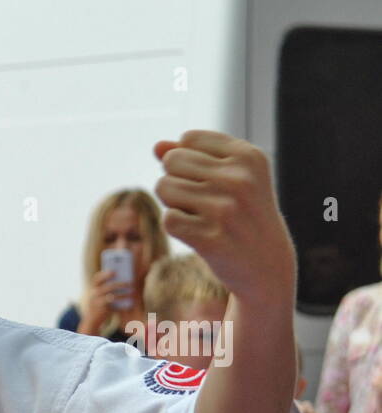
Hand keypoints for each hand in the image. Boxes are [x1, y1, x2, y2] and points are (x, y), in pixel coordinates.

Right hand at [77, 269, 128, 333]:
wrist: (92, 321)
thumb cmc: (100, 307)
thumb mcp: (101, 298)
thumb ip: (107, 290)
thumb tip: (122, 280)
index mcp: (93, 289)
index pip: (97, 279)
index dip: (104, 274)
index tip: (113, 271)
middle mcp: (93, 294)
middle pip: (106, 284)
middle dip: (117, 281)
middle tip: (129, 280)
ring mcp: (97, 300)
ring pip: (110, 291)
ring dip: (121, 288)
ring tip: (131, 287)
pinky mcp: (101, 308)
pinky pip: (113, 300)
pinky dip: (122, 298)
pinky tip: (129, 298)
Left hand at [153, 131, 294, 303]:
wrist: (266, 263)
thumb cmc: (242, 213)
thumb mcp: (229, 177)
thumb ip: (193, 156)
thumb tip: (157, 146)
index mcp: (248, 156)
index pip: (188, 138)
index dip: (187, 159)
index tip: (208, 178)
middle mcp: (239, 179)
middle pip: (172, 161)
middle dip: (175, 178)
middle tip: (199, 199)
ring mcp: (225, 210)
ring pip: (164, 187)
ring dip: (172, 203)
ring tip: (198, 215)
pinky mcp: (210, 239)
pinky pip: (168, 220)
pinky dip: (175, 226)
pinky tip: (196, 232)